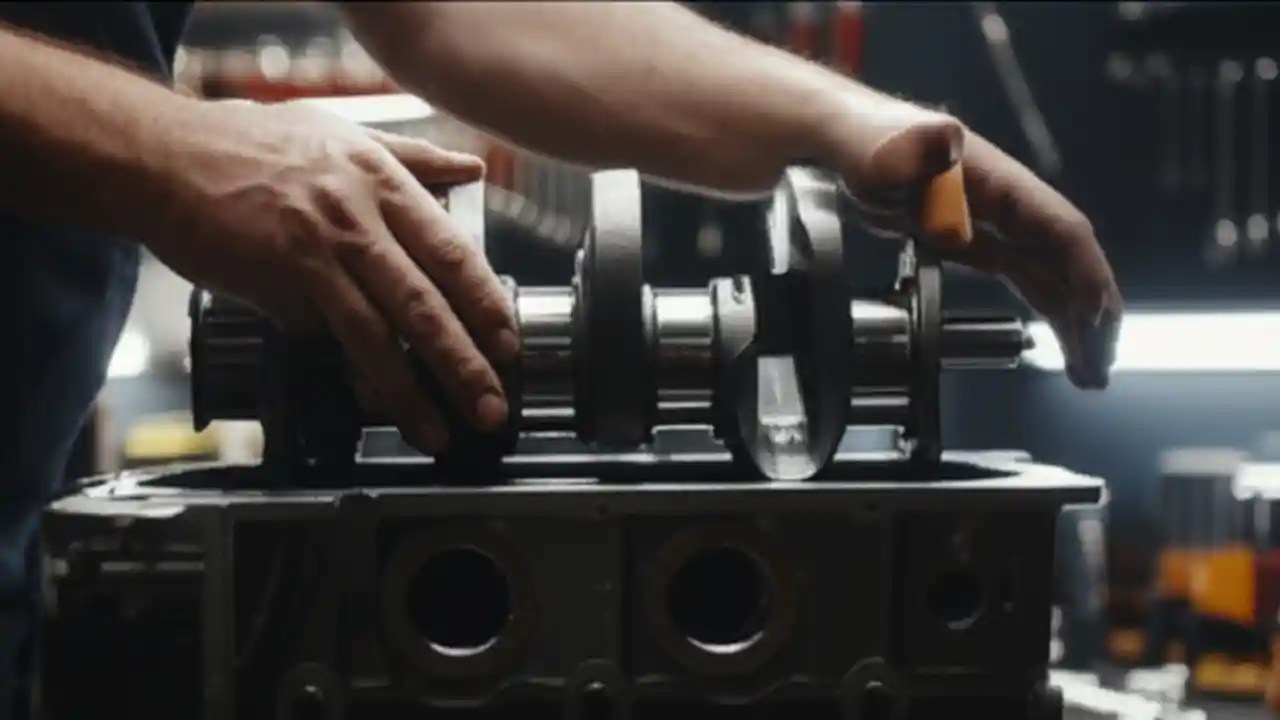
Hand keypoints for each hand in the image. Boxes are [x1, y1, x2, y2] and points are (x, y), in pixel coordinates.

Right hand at [146, 100, 518, 451]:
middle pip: (428, 300)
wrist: (164, 157)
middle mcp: (358, 215)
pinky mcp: (279, 280)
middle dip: (467, 361)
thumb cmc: (251, 145)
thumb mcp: (343, 133)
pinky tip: (377, 405)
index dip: (486, 303)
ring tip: (444, 428)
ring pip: (382, 331)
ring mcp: (318, 249)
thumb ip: (414, 159)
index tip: (510, 343)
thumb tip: (472, 171)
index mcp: (383, 181)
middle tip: (493, 404)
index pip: (453, 251)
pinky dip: (356, 373)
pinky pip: (328, 336)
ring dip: (417, 389)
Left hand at [823, 95, 1122, 388]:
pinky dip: (1046, 308)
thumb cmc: (866, 138)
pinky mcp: (972, 240)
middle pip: (1066, 259)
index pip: (1059, 229)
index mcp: (998, 183)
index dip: (1085, 272)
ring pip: (1050, 274)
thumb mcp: (884, 149)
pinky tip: (1060, 339)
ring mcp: (992, 223)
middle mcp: (1007, 204)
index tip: (1099, 319)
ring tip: (1089, 371)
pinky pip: (1023, 277)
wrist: (842, 139)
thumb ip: (910, 150)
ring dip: (1074, 321)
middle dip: (1090, 312)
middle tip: (1099, 366)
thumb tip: (941, 142)